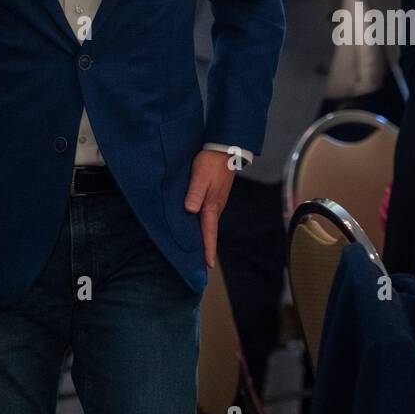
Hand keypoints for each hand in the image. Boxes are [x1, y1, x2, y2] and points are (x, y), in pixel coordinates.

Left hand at [184, 149, 235, 268]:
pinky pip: (206, 215)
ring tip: (195, 249)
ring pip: (208, 223)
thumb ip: (195, 194)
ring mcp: (216, 202)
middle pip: (209, 232)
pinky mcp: (214, 196)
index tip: (208, 265)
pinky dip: (202, 224)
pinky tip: (195, 225)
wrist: (225, 148)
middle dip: (205, 247)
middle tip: (199, 263)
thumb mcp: (200, 177)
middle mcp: (215, 207)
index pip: (209, 233)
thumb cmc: (211, 162)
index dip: (208, 249)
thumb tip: (190, 210)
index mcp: (212, 206)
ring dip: (203, 235)